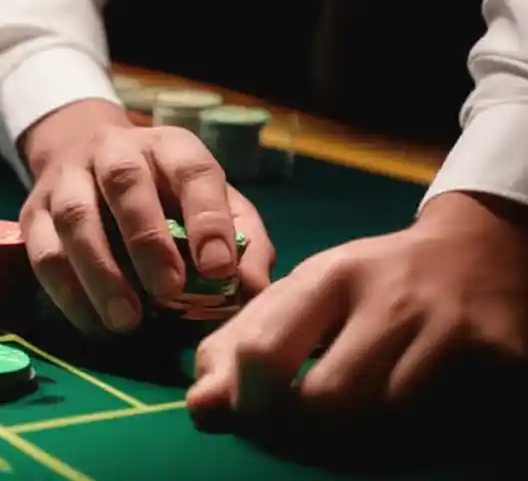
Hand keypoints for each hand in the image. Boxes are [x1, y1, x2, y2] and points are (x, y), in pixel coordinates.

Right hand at [19, 99, 274, 334]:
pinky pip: (42, 251)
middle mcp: (113, 151)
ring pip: (75, 217)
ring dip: (100, 272)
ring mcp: (66, 179)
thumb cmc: (163, 193)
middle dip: (146, 239)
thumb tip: (250, 290)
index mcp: (168, 147)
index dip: (207, 218)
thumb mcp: (210, 201)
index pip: (192, 171)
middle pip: (124, 181)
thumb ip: (241, 242)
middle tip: (168, 292)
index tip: (219, 269)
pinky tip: (94, 322)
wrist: (84, 155)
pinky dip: (67, 291)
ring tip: (126, 321)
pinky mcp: (32, 212)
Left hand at [188, 190, 527, 424]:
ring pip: (382, 424)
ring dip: (351, 442)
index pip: (264, 352)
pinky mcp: (499, 360)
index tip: (243, 413)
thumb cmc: (372, 283)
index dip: (244, 401)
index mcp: (331, 275)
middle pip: (325, 402)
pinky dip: (404, 442)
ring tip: (341, 428)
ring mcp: (450, 332)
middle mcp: (392, 299)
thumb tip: (200, 407)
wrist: (477, 255)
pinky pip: (436, 431)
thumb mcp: (303, 294)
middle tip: (290, 433)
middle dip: (298, 432)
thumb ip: (242, 343)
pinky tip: (393, 426)